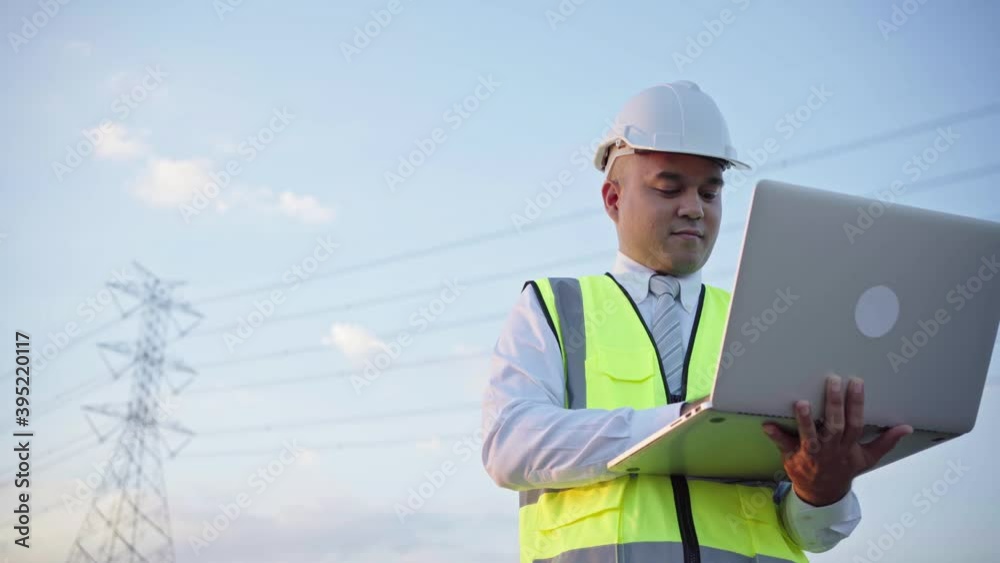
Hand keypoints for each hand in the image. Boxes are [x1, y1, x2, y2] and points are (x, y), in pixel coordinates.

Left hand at [761, 375, 912, 505]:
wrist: (822, 493)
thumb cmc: (844, 468)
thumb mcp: (867, 458)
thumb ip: (885, 442)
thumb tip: (906, 428)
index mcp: (848, 446)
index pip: (855, 423)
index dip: (857, 404)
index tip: (856, 382)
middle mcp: (831, 449)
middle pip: (835, 426)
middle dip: (834, 404)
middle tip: (832, 381)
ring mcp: (812, 454)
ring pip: (810, 437)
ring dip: (805, 421)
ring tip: (801, 403)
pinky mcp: (793, 456)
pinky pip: (784, 446)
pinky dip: (776, 436)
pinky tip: (767, 425)